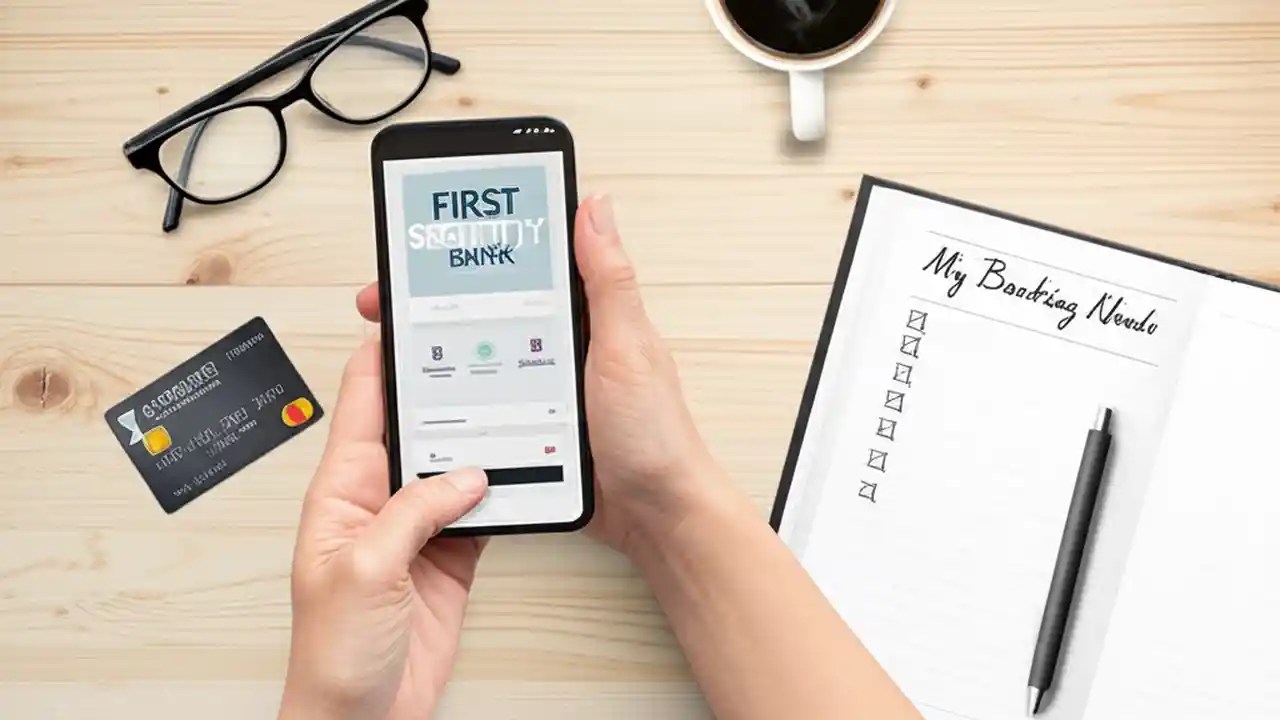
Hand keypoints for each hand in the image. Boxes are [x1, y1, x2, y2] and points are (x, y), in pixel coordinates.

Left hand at [279, 339, 488, 719]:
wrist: (364, 717)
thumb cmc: (333, 653)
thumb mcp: (365, 569)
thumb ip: (414, 511)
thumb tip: (464, 475)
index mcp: (341, 491)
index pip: (363, 404)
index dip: (382, 356)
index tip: (407, 315)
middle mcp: (380, 500)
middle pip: (417, 427)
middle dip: (446, 391)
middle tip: (481, 352)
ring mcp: (418, 527)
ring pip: (456, 463)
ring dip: (482, 441)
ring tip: (512, 407)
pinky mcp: (452, 555)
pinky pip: (483, 507)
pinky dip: (504, 489)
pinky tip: (521, 471)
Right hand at [355, 194, 736, 557]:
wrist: (656, 515)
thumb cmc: (655, 436)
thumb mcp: (626, 349)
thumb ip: (608, 282)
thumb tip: (595, 207)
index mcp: (587, 317)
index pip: (524, 268)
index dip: (477, 253)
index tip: (430, 246)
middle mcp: (562, 349)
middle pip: (487, 314)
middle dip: (435, 305)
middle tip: (387, 305)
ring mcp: (544, 390)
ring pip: (479, 361)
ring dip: (439, 356)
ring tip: (392, 350)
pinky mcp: (533, 430)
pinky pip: (485, 406)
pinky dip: (455, 403)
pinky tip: (426, 404)